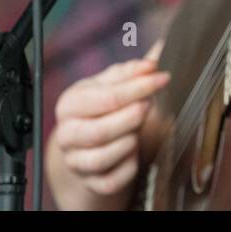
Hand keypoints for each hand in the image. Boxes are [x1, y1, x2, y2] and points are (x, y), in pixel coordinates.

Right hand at [50, 57, 169, 200]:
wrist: (90, 142)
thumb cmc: (104, 107)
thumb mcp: (115, 83)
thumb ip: (135, 69)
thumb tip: (161, 49)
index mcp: (71, 103)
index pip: (106, 97)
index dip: (138, 87)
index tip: (163, 78)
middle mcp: (67, 134)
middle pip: (100, 131)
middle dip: (132, 117)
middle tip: (150, 105)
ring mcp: (76, 161)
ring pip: (101, 158)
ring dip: (129, 142)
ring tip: (139, 129)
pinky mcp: (90, 182)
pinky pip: (111, 181)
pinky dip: (128, 167)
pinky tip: (134, 153)